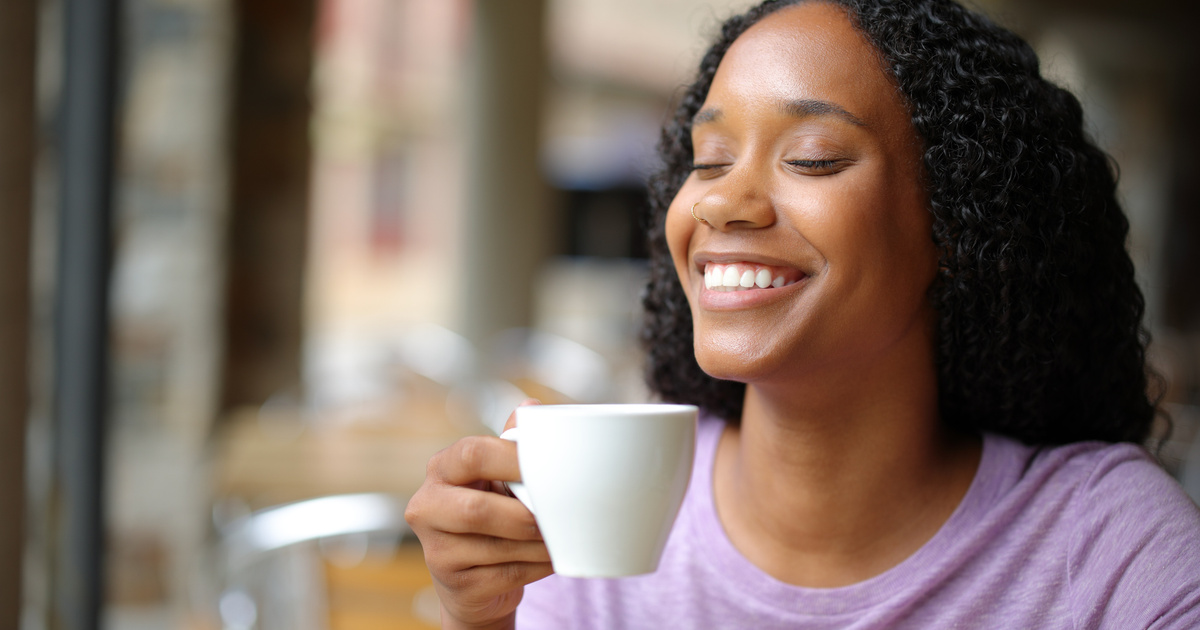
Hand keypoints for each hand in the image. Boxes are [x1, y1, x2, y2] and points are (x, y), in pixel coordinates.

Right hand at [405, 399, 551, 629]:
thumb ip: (511, 444)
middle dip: (525, 515)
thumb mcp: (496, 477)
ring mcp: (436, 551)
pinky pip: (508, 574)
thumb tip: (532, 406)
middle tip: (556, 514)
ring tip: (563, 537)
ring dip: (541, 543)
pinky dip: (539, 565)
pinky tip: (551, 558)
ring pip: (499, 547)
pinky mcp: (455, 585)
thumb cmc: (490, 515)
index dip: (513, 457)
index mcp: (441, 469)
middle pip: (477, 510)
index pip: (473, 454)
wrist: (473, 581)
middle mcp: (427, 507)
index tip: (550, 463)